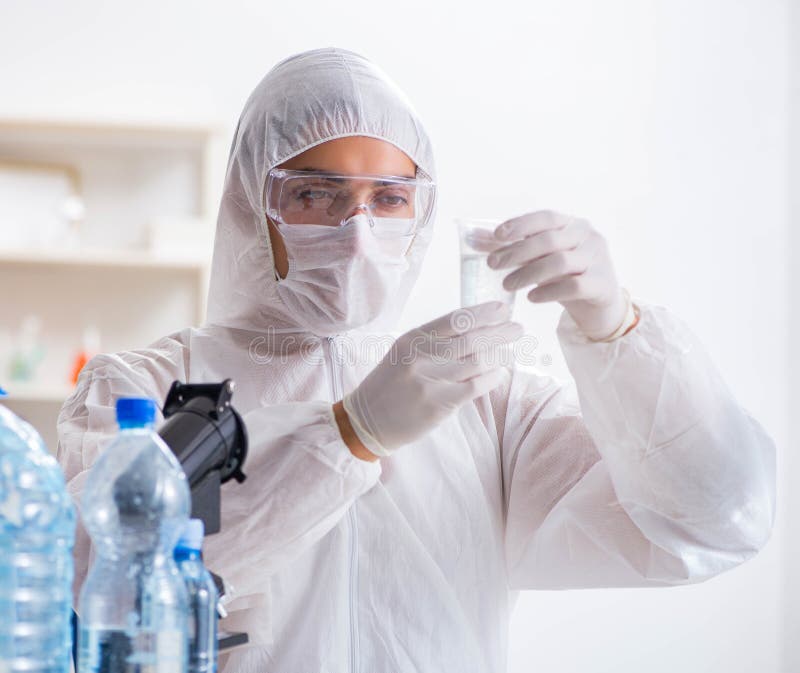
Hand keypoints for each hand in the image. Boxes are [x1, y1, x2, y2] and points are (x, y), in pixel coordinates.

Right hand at [342, 302, 522, 456]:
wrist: (367, 421)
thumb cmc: (389, 385)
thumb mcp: (403, 353)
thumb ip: (433, 341)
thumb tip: (476, 329)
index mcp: (411, 339)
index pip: (455, 320)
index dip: (483, 313)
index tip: (501, 309)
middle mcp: (420, 356)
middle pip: (471, 339)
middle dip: (499, 332)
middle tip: (518, 328)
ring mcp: (430, 381)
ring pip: (477, 361)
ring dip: (500, 354)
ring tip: (512, 351)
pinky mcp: (438, 405)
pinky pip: (475, 386)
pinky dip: (492, 378)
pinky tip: (500, 374)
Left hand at [487, 210, 626, 340]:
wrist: (600, 305)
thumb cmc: (566, 276)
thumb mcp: (539, 259)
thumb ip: (511, 247)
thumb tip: (472, 239)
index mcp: (572, 224)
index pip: (545, 217)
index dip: (521, 224)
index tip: (497, 235)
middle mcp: (588, 237)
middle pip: (549, 240)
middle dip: (517, 252)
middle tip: (493, 265)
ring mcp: (598, 260)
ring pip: (560, 262)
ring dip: (528, 273)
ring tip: (507, 284)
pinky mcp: (601, 284)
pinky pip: (573, 286)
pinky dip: (548, 291)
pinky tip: (531, 297)